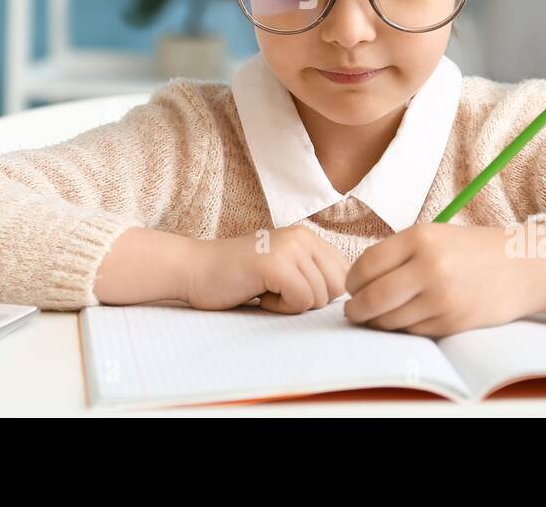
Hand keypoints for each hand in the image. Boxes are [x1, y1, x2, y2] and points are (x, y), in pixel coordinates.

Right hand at [184, 226, 349, 313]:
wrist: (194, 270)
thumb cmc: (237, 277)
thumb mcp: (284, 268)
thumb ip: (313, 274)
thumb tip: (351, 296)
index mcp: (308, 237)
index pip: (345, 276)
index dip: (321, 294)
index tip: (290, 290)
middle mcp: (303, 236)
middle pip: (337, 289)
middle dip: (309, 301)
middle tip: (276, 291)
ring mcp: (289, 247)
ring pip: (319, 297)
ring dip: (291, 305)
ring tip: (264, 289)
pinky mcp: (274, 264)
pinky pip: (301, 301)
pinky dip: (279, 308)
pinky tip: (258, 294)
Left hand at [344, 223, 545, 335]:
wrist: (523, 267)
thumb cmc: (472, 249)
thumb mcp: (433, 236)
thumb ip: (397, 254)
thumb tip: (357, 281)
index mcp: (420, 239)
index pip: (366, 265)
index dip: (352, 281)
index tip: (351, 286)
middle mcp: (429, 268)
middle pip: (372, 298)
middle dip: (356, 309)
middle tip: (353, 310)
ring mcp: (441, 299)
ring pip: (389, 320)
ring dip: (375, 322)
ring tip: (374, 316)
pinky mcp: (451, 323)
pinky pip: (411, 331)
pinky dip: (401, 328)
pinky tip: (403, 319)